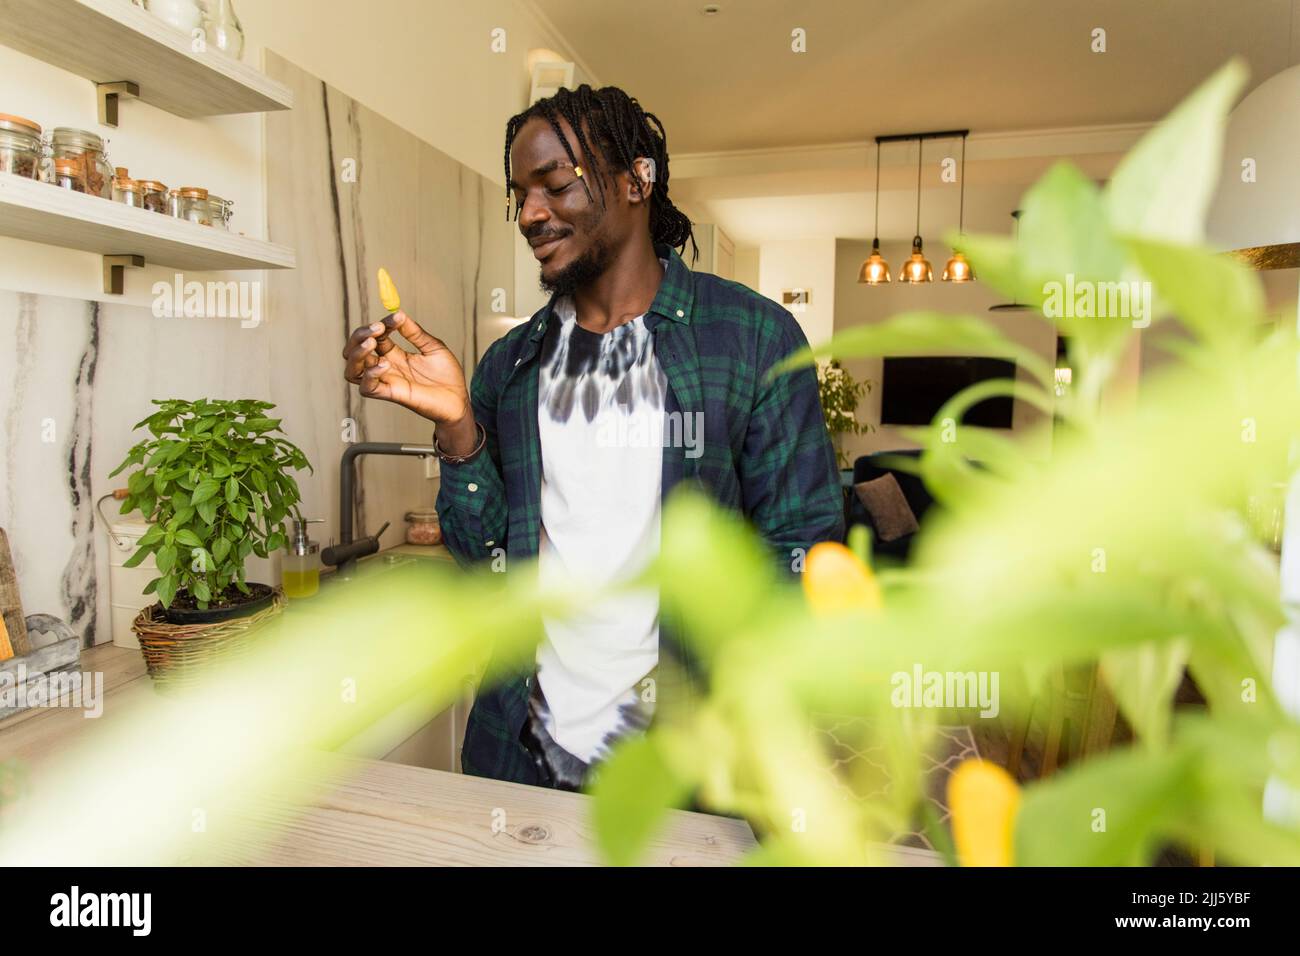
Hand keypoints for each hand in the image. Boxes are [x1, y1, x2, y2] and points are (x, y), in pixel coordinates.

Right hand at [342, 311, 472, 431]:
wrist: (459, 400)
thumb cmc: (448, 376)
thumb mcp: (433, 346)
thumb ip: (415, 332)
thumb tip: (398, 313)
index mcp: (394, 354)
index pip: (374, 336)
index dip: (381, 325)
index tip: (396, 317)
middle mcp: (386, 367)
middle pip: (355, 352)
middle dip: (359, 336)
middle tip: (376, 328)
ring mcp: (387, 381)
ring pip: (353, 371)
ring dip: (357, 355)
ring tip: (372, 343)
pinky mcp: (392, 395)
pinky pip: (367, 388)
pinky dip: (370, 375)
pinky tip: (384, 364)